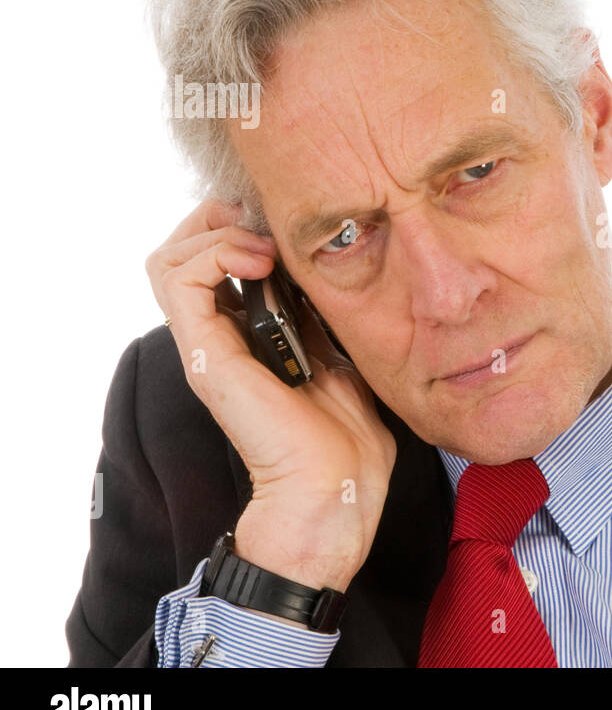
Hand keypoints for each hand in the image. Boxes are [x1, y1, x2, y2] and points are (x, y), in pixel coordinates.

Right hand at [146, 198, 395, 591]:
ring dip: (216, 233)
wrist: (335, 488)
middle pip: (179, 254)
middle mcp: (218, 338)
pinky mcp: (206, 354)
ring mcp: (207, 346)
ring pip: (167, 259)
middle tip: (266, 230)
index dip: (242, 230)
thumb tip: (324, 279)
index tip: (286, 232)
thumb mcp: (341, 358)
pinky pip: (179, 279)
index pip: (214, 265)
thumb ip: (321, 319)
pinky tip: (260, 262)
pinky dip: (216, 252)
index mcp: (247, 338)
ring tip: (263, 248)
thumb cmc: (347, 440)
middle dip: (220, 221)